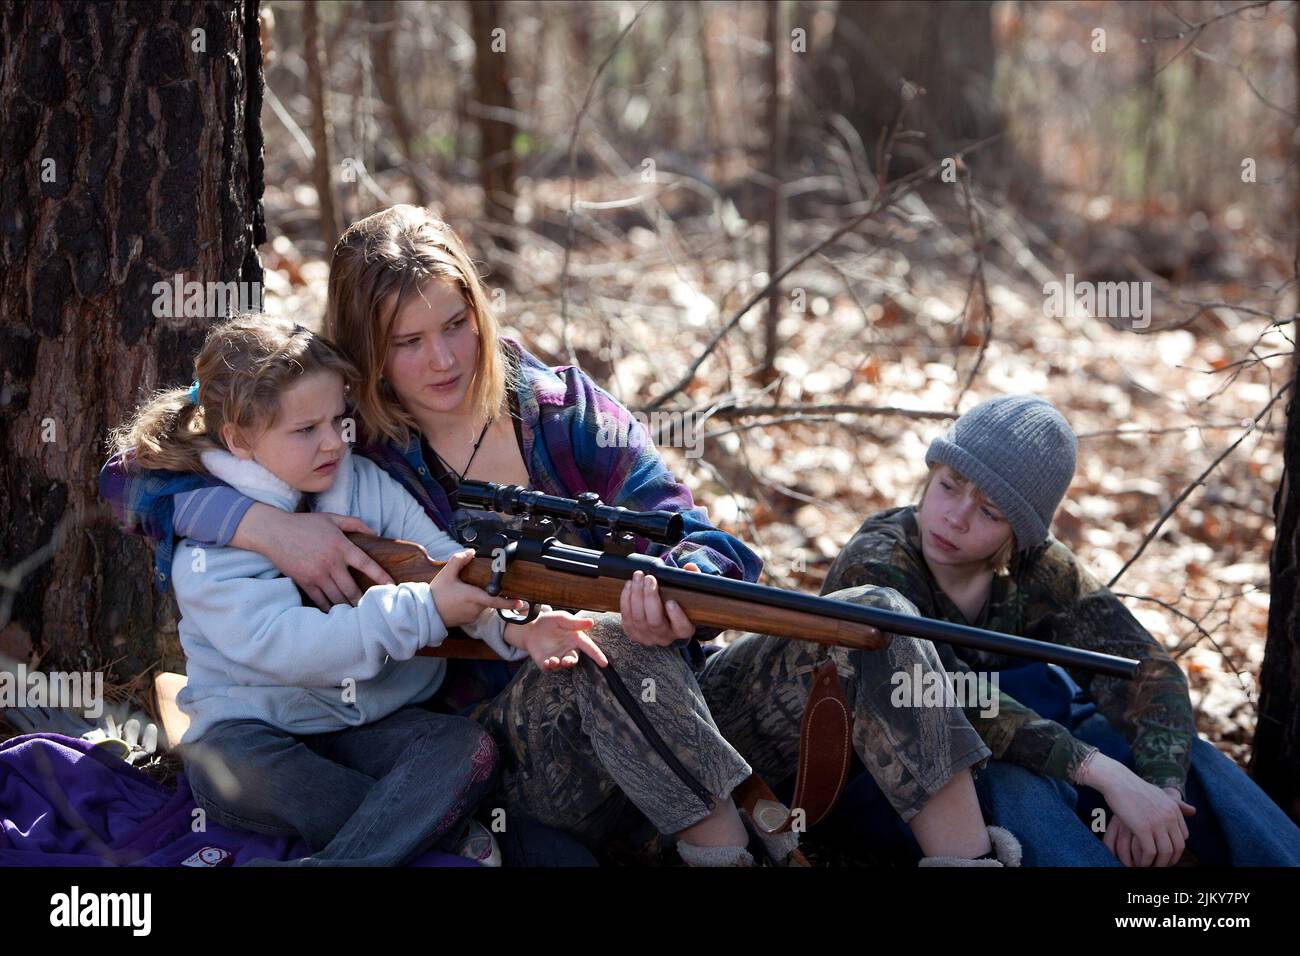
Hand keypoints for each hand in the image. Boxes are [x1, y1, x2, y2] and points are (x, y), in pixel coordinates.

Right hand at [232, 503, 397, 610]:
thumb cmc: (305, 524)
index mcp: (341, 546)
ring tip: (358, 615)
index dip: (380, 576)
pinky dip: (329, 608)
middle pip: (351, 589)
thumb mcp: (332, 518)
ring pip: (337, 598)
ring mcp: (316, 574)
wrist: (274, 532)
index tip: (391, 587)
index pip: (366, 564)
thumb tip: (375, 533)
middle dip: (363, 601)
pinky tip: (337, 613)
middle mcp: (331, 562)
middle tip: (374, 609)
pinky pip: (320, 600)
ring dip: (348, 608)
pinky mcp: (304, 582)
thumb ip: (355, 523)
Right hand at [430, 550, 527, 626]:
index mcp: (473, 597)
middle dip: (489, 591)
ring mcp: (472, 616)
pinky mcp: (468, 620)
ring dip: (480, 597)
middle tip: (480, 584)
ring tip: (464, 591)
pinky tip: (462, 598)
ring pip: (483, 604)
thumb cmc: (437, 594)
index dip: (509, 602)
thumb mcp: (447, 574)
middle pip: (490, 599)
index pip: (496, 600)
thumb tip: (471, 552)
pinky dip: (474, 604)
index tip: (520, 602)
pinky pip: (476, 610)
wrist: (426, 612)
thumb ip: (459, 560)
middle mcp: (475, 608)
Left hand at [504, 607, 607, 671]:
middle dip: (571, 661)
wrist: (530, 627)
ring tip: (552, 660)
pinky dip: (550, 667)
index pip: (589, 647)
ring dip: (559, 664)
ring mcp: (558, 657)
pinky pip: (551, 669)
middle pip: (574, 659)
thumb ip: (575, 622)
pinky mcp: (547, 663)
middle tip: (567, 661)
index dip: (597, 655)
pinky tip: (547, 662)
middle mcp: (568, 650)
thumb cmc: (548, 621)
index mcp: (575, 639)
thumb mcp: (561, 618)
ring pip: (563, 665)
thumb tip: (591, 623)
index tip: (604, 663)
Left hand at [620, 563, 699, 646]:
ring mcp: (647, 637)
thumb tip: (690, 567)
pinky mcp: (632, 633)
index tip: (671, 602)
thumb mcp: (689, 592)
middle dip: (650, 598)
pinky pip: (626, 617)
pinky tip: (629, 585)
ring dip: (636, 595)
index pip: (682, 628)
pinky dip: (626, 599)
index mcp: (683, 630)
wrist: (661, 618)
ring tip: (638, 577)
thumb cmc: (678, 602)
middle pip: (655, 622)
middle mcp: (665, 638)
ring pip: (638, 618)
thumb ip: (693, 578)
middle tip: (650, 578)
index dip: (676, 616)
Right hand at [1084, 754, 1194, 866]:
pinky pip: (1149, 852)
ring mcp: (1157, 823)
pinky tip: (1141, 862)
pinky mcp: (1142, 828)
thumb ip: (1176, 804)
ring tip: (1150, 866)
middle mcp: (1169, 817)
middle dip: (1170, 860)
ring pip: (1165, 852)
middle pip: (1178, 847)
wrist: (1117, 780)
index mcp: (1174, 810)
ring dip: (1159, 863)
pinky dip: (1146, 861)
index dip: (1176, 848)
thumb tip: (1194, 811)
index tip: (1166, 853)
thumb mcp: (1160, 794)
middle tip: (1160, 864)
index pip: (1183, 837)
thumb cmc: (1134, 787)